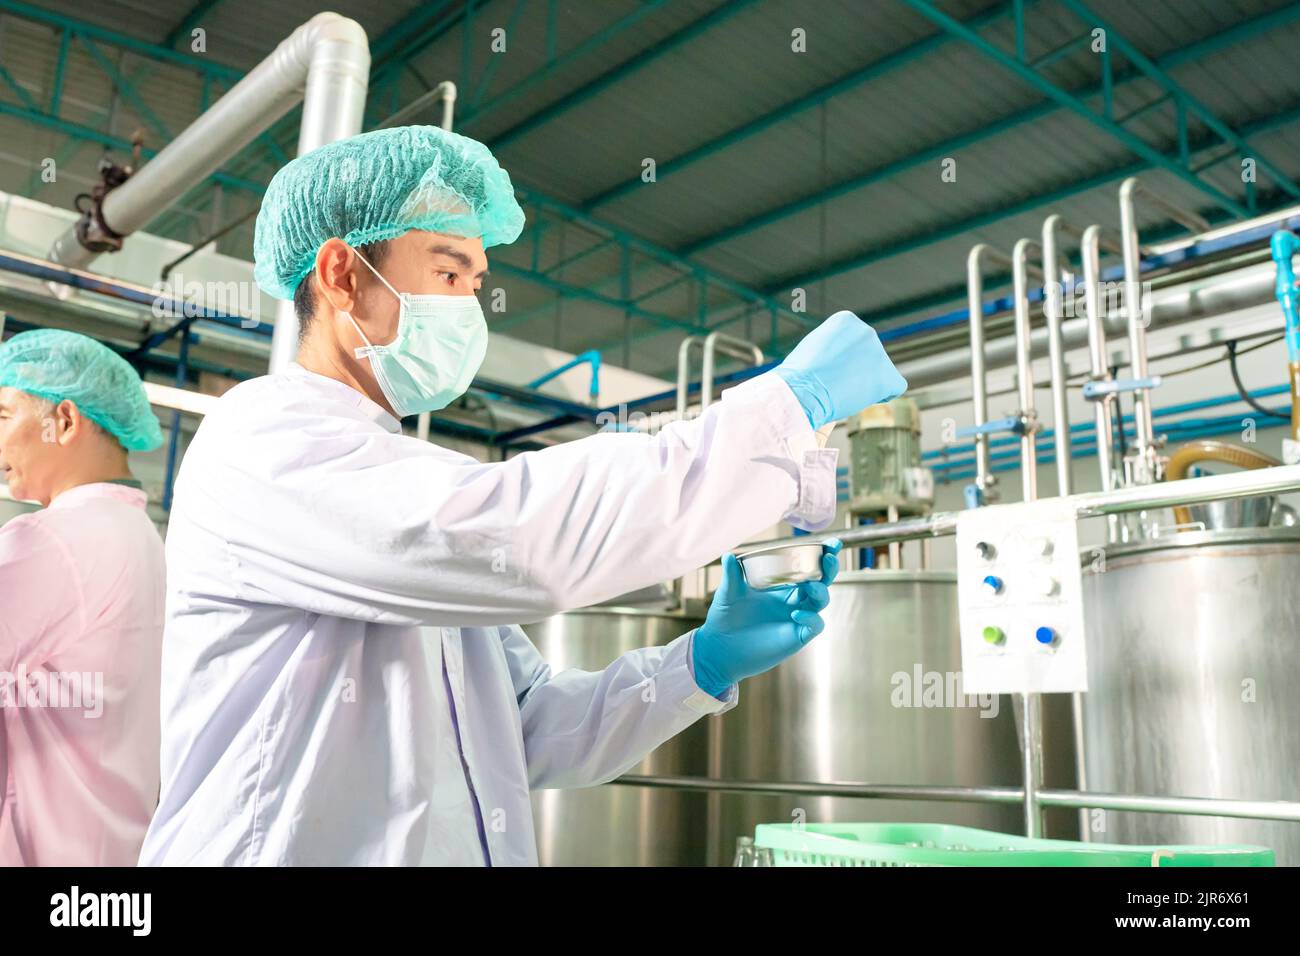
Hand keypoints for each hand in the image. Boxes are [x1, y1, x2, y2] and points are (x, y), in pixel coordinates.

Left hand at [692, 539, 842, 698]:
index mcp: (780, 585)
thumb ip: (732, 575)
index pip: (806, 567)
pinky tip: (796, 613)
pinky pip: (814, 625)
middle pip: (821, 581)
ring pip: (820, 601)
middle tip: (828, 557)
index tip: (831, 544)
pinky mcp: (797, 637)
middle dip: (829, 568)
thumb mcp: (728, 593)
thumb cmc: (725, 618)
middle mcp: (792, 600)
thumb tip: (728, 555)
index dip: (821, 555)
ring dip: (820, 591)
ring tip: (811, 585)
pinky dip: (811, 617)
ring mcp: (797, 618)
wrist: (720, 649)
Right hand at [774, 310, 906, 428]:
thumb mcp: (813, 349)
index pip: (855, 344)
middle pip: (869, 357)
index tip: (827, 371)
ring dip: (865, 384)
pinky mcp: (887, 374)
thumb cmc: (798, 375)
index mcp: (846, 320)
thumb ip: (835, 348)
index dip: (844, 362)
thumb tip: (849, 360)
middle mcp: (866, 330)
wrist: (800, 391)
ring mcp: (878, 352)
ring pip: (879, 373)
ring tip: (841, 392)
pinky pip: (895, 386)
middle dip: (856, 372)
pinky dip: (884, 395)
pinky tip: (864, 398)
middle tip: (833, 384)